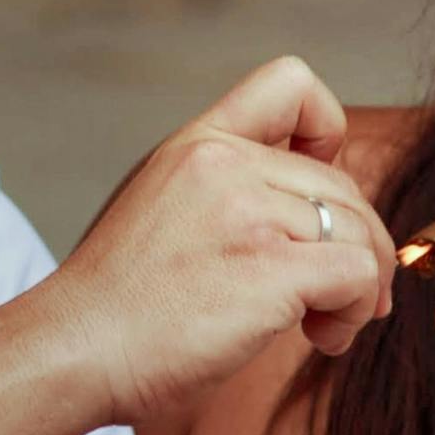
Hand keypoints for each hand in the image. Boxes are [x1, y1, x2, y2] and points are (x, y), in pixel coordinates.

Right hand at [44, 58, 393, 422]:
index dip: (328, 132)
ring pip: (360, 232)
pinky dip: (357, 311)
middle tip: (330, 297)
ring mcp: (248, 213)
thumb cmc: (116, 304)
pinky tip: (322, 336)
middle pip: (342, 184)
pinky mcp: (271, 269)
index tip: (313, 191)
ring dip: (359, 288)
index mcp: (196, 145)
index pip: (291, 83)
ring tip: (323, 325)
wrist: (73, 351)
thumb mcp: (161, 210)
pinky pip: (360, 273)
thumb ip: (224, 194)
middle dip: (355, 242)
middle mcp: (224, 165)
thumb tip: (312, 218)